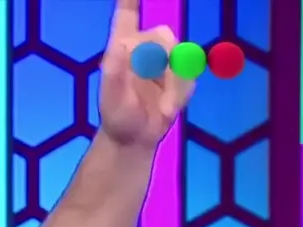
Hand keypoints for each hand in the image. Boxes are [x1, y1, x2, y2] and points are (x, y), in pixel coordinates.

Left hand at [96, 0, 193, 149]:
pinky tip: (168, 104)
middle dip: (162, 60)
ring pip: (181, 55)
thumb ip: (115, 73)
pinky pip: (191, 72)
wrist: (137, 136)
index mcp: (122, 46)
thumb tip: (120, 46)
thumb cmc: (117, 115)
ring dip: (173, 82)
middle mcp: (144, 47)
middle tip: (152, 90)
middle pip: (162, 35)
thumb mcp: (111, 98)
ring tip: (159, 102)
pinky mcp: (182, 71)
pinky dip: (182, 91)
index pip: (127, 14)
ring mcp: (165, 58)